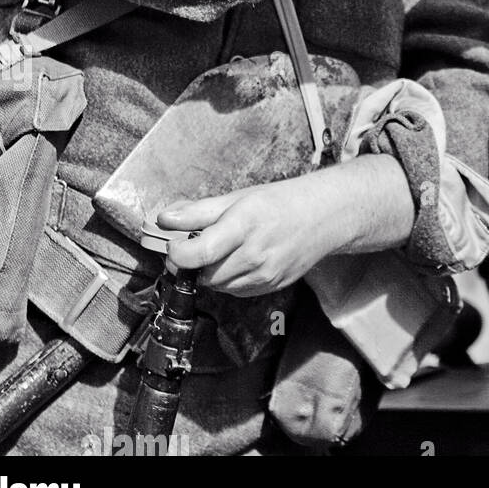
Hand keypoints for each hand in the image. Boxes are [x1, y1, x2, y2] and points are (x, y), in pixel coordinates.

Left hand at [156, 171, 347, 297]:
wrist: (324, 216)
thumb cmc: (281, 202)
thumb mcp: (239, 197)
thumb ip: (198, 211)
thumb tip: (164, 219)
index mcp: (245, 225)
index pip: (199, 253)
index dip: (177, 254)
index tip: (173, 245)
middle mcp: (255, 254)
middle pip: (204, 273)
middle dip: (193, 262)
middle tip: (196, 244)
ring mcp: (264, 275)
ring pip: (218, 286)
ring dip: (210, 271)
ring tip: (223, 249)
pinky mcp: (270, 287)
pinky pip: (235, 290)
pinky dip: (228, 278)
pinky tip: (240, 258)